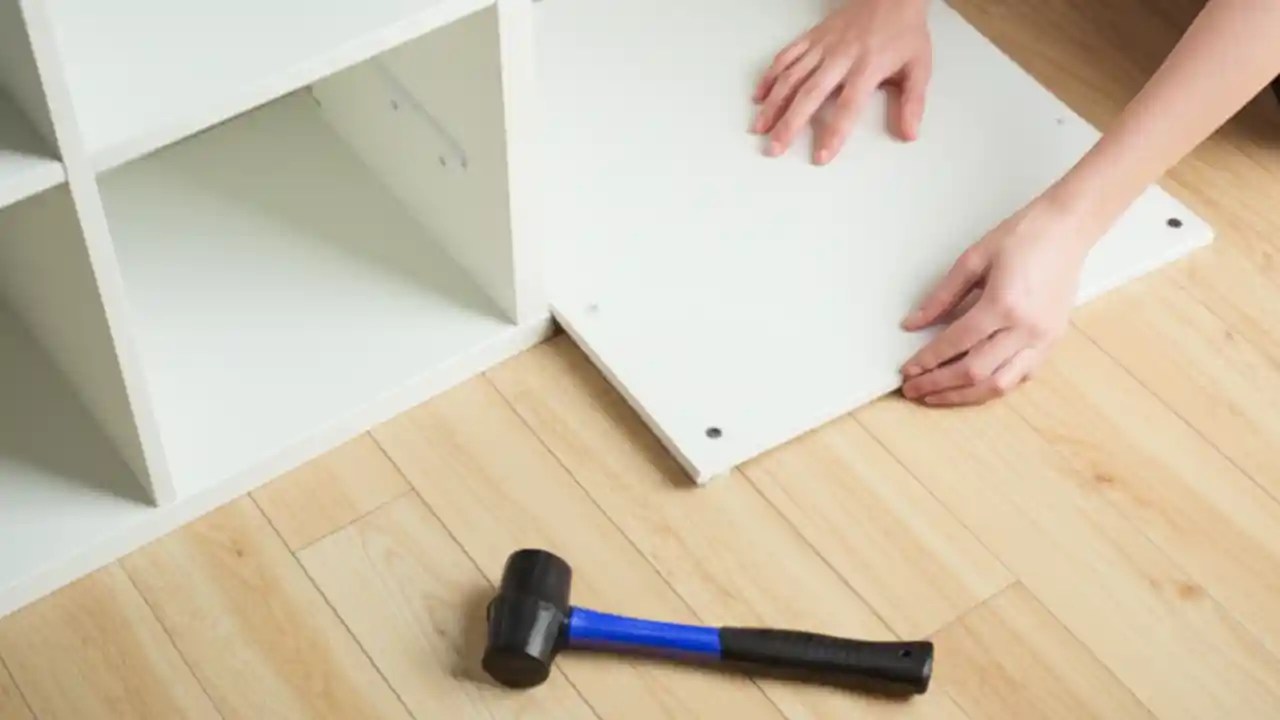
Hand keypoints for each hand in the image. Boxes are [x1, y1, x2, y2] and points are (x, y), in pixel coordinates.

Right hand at [752, 0, 931, 164]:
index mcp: (868, 67)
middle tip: (774, 148)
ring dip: (773, 104)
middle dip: (789, 124)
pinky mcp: (811, 37)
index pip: (848, 106)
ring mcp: (822, 46)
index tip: (821, 156)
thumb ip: (913, 102)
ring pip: (791, 76)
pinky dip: (770, 76)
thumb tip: (910, 134)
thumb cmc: (904, 31)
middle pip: (809, 94)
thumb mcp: (919, 67)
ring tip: (759, 128)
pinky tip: (759, 96)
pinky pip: (786, 56)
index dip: (834, 132)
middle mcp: (840, 57)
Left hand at [898, 197, 1099, 405]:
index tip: (907, 371)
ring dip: (964, 396)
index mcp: (1004, 304)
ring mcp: (1044, 339)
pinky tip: (972, 385)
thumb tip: (912, 324)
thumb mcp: (972, 260)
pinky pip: (1020, 377)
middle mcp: (1026, 328)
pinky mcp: (1054, 342)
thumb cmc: (1022, 237)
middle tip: (913, 390)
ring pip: (1000, 385)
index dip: (927, 361)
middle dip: (939, 385)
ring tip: (937, 396)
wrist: (1068, 228)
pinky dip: (993, 386)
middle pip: (975, 373)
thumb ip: (941, 297)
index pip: (956, 343)